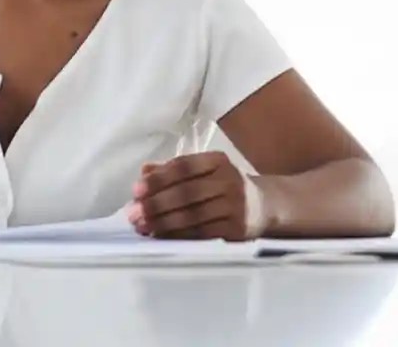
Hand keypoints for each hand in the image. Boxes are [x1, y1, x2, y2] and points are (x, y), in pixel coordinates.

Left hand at [127, 151, 266, 240]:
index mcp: (217, 161)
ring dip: (163, 223)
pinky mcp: (237, 229)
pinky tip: (161, 236)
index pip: (184, 167)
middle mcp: (228, 181)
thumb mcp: (204, 171)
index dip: (159, 179)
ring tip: (142, 227)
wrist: (264, 206)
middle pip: (186, 193)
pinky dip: (179, 235)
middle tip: (133, 213)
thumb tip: (144, 171)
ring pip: (193, 216)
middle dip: (156, 204)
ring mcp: (235, 206)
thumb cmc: (223, 186)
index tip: (136, 190)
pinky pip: (202, 233)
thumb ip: (173, 170)